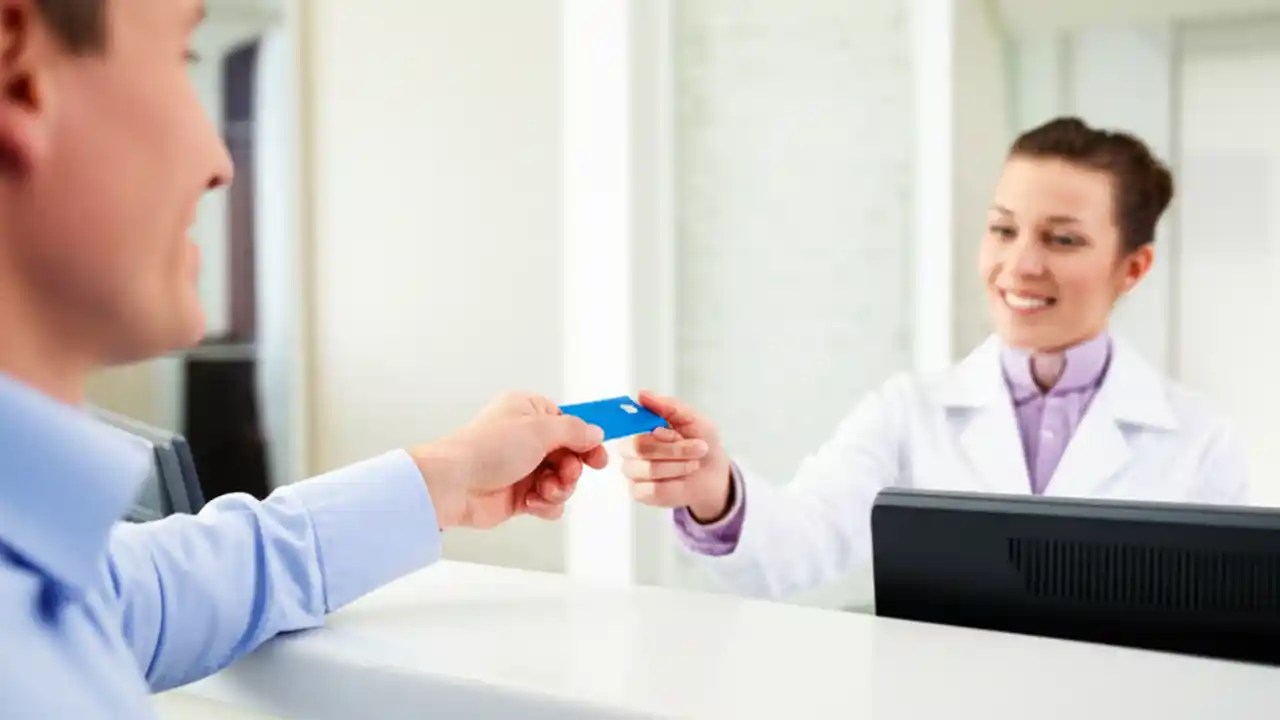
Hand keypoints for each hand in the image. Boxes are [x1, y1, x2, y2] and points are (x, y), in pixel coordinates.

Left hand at [410, 393, 607, 528]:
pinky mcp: (519, 495)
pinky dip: (545, 504)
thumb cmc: (487, 448)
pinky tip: (531, 501)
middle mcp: (526, 439)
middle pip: (570, 456)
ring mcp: (523, 468)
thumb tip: (595, 432)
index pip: (570, 424)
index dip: (587, 441)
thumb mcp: (539, 429)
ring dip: (559, 489)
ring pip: (563, 481)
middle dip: (571, 469)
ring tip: (543, 490)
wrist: (454, 485)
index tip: (598, 457)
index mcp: (528, 412)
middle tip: (565, 473)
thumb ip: (574, 431)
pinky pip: (549, 502)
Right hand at [619, 391, 732, 521]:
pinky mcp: (640, 493)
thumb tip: (642, 394)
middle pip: (640, 448)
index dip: (659, 431)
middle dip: (675, 449)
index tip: (678, 434)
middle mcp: (630, 449)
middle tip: (699, 447)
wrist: (714, 472)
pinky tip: (682, 480)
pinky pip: (651, 490)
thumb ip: (668, 406)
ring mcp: (633, 473)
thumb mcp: (692, 418)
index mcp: (638, 427)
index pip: (633, 425)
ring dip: (679, 465)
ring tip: (694, 462)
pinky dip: (674, 484)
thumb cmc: (700, 441)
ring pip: (649, 469)